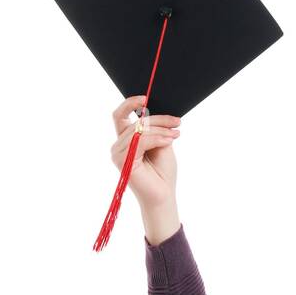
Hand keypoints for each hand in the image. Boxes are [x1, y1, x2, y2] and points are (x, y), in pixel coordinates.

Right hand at [110, 95, 179, 213]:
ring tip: (176, 134)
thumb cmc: (162, 174)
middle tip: (177, 122)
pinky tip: (169, 140)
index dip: (130, 103)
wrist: (163, 196)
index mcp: (126, 140)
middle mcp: (118, 146)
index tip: (146, 97)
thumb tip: (154, 115)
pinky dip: (156, 138)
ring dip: (160, 130)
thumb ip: (155, 130)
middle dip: (159, 119)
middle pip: (136, 122)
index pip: (120, 115)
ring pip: (139, 130)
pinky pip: (140, 141)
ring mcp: (118, 154)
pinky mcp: (123, 161)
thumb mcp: (161, 145)